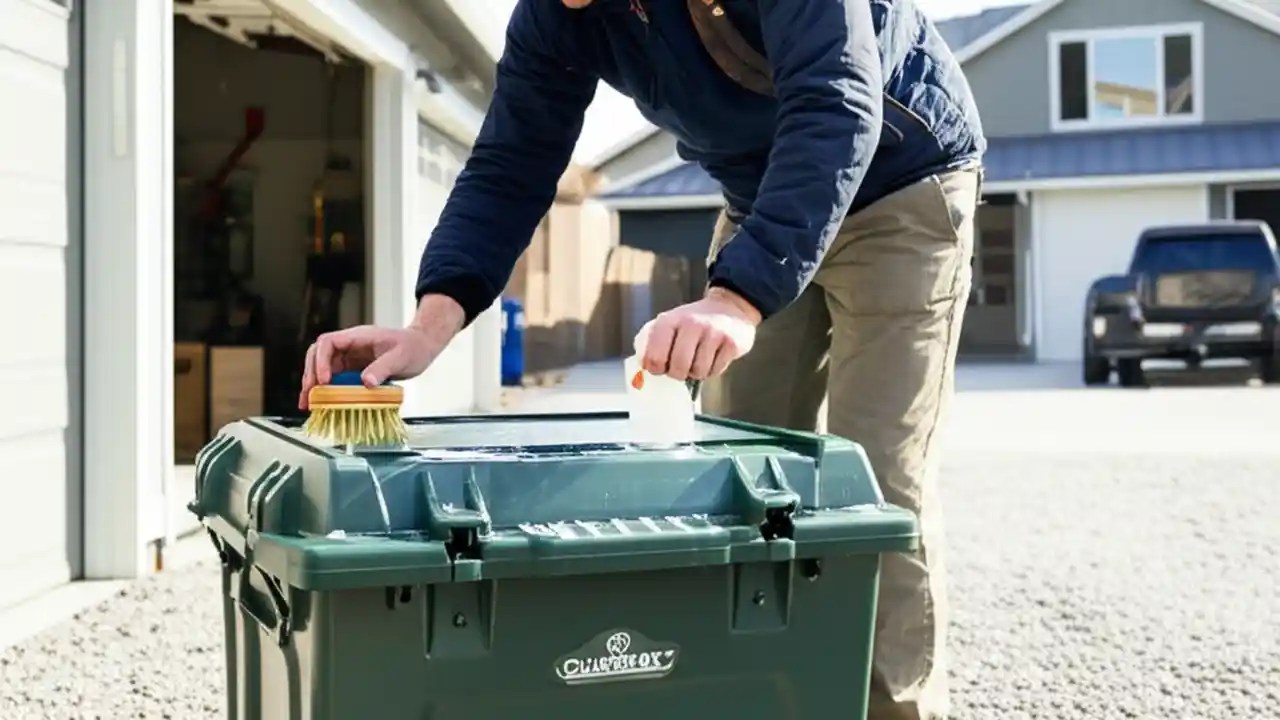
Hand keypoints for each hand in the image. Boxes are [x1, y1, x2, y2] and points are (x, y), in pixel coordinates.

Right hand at [298, 294, 464, 409]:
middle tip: (310, 395)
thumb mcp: (400, 357)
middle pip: (319, 356)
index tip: (325, 379)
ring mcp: (351, 358)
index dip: (322, 361)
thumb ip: (383, 368)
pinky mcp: (355, 370)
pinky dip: (327, 391)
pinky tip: (321, 404)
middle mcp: (350, 346)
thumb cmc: (412, 346)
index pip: (328, 343)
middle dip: (312, 375)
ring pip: (324, 369)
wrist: (422, 347)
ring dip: (314, 385)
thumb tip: (366, 383)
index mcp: (357, 337)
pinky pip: (336, 380)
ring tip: (308, 404)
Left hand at [634, 287, 761, 381]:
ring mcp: (713, 333)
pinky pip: (716, 370)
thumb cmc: (693, 323)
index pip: (654, 357)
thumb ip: (653, 344)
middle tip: (681, 367)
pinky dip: (713, 370)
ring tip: (699, 359)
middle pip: (678, 368)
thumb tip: (641, 372)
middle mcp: (691, 324)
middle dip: (678, 374)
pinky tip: (714, 356)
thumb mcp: (670, 324)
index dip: (656, 369)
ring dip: (697, 372)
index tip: (661, 367)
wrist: (730, 307)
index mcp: (669, 321)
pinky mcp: (731, 343)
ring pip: (698, 372)